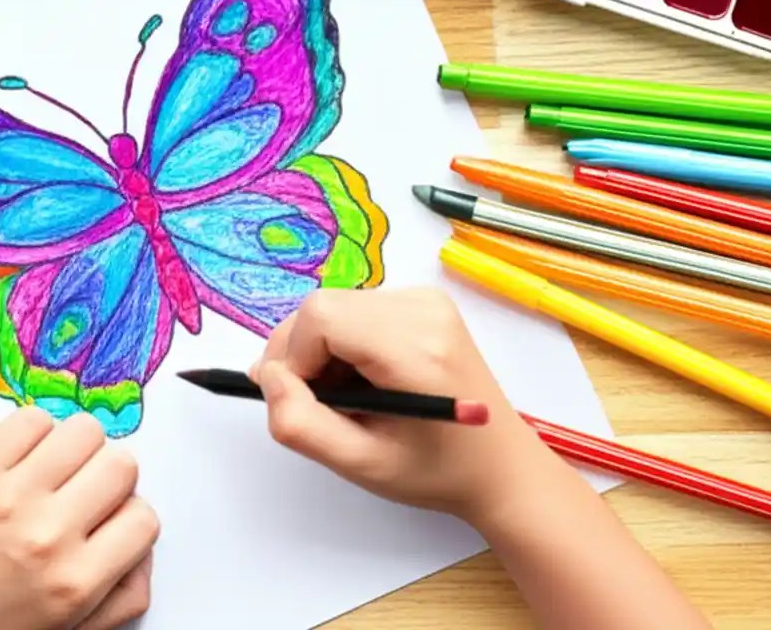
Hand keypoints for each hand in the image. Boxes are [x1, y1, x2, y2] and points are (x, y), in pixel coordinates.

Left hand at [0, 408, 159, 629]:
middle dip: (111, 477)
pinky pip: (29, 420)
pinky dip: (37, 431)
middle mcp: (49, 535)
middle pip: (122, 464)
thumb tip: (141, 546)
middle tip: (85, 493)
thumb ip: (122, 596)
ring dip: (78, 448)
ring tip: (57, 471)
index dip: (130, 517)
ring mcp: (9, 498)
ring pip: (84, 431)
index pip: (144, 518)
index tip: (109, 522)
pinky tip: (26, 459)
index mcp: (77, 582)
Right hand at [251, 288, 556, 522]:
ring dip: (321, 351)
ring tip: (347, 396)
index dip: (294, 358)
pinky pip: (354, 308)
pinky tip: (364, 379)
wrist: (500, 466)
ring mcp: (426, 300)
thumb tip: (269, 378)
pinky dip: (342, 343)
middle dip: (302, 355)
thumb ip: (300, 424)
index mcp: (415, 349)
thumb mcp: (361, 464)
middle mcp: (423, 309)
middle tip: (320, 404)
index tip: (305, 401)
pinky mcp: (424, 301)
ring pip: (333, 306)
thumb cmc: (436, 470)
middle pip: (321, 307)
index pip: (320, 317)